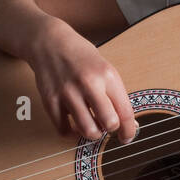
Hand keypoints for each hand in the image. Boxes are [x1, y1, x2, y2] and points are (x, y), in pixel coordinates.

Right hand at [27, 19, 138, 140]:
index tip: (127, 137)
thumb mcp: (105, 68)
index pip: (125, 111)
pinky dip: (71, 132)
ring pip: (87, 130)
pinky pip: (63, 129)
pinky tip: (74, 125)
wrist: (49, 42)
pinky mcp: (51, 100)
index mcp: (107, 75)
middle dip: (111, 130)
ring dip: (93, 133)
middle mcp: (89, 84)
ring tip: (92, 126)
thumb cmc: (80, 56)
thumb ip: (115, 94)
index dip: (129, 130)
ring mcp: (68, 93)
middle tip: (108, 127)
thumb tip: (128, 123)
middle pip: (109, 123)